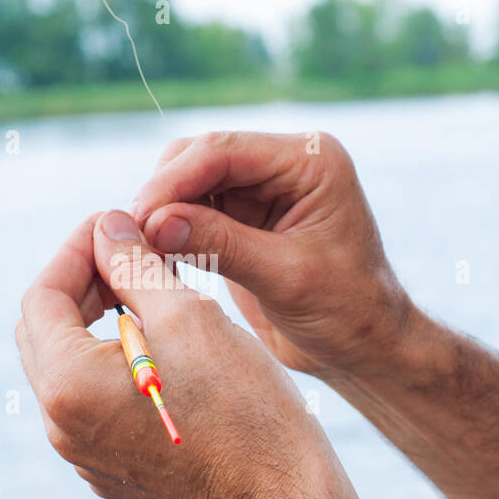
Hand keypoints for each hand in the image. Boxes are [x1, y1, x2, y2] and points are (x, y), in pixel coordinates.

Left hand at [15, 210, 344, 498]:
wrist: (284, 495)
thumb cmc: (243, 402)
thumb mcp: (187, 313)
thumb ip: (133, 263)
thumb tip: (105, 226)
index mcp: (67, 386)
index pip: (43, 296)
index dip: (77, 249)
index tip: (114, 224)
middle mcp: (61, 428)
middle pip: (44, 333)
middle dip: (80, 285)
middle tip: (127, 254)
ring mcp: (83, 457)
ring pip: (67, 370)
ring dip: (96, 324)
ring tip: (148, 295)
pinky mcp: (110, 472)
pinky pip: (92, 407)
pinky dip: (112, 368)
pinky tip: (160, 349)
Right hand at [132, 132, 411, 380]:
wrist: (365, 348)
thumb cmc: (347, 312)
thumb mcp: (286, 278)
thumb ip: (222, 244)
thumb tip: (154, 223)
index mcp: (309, 160)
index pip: (223, 150)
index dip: (173, 181)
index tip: (139, 220)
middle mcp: (285, 164)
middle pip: (199, 156)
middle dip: (163, 195)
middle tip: (134, 241)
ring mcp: (263, 189)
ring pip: (188, 182)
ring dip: (162, 213)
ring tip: (141, 254)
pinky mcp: (244, 218)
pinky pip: (191, 211)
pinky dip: (170, 232)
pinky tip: (156, 260)